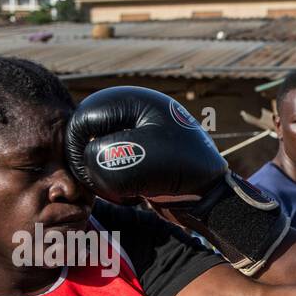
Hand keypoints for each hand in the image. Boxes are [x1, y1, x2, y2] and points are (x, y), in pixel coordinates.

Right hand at [66, 86, 287, 274]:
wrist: (213, 195)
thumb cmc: (184, 171)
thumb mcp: (141, 163)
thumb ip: (103, 161)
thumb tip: (88, 163)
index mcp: (132, 100)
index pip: (82, 120)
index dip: (81, 151)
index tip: (96, 177)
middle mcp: (132, 111)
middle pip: (88, 137)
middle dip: (96, 165)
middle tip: (116, 187)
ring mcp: (136, 133)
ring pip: (98, 155)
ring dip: (106, 177)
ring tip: (129, 191)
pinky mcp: (139, 154)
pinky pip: (112, 167)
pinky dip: (117, 182)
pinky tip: (136, 193)